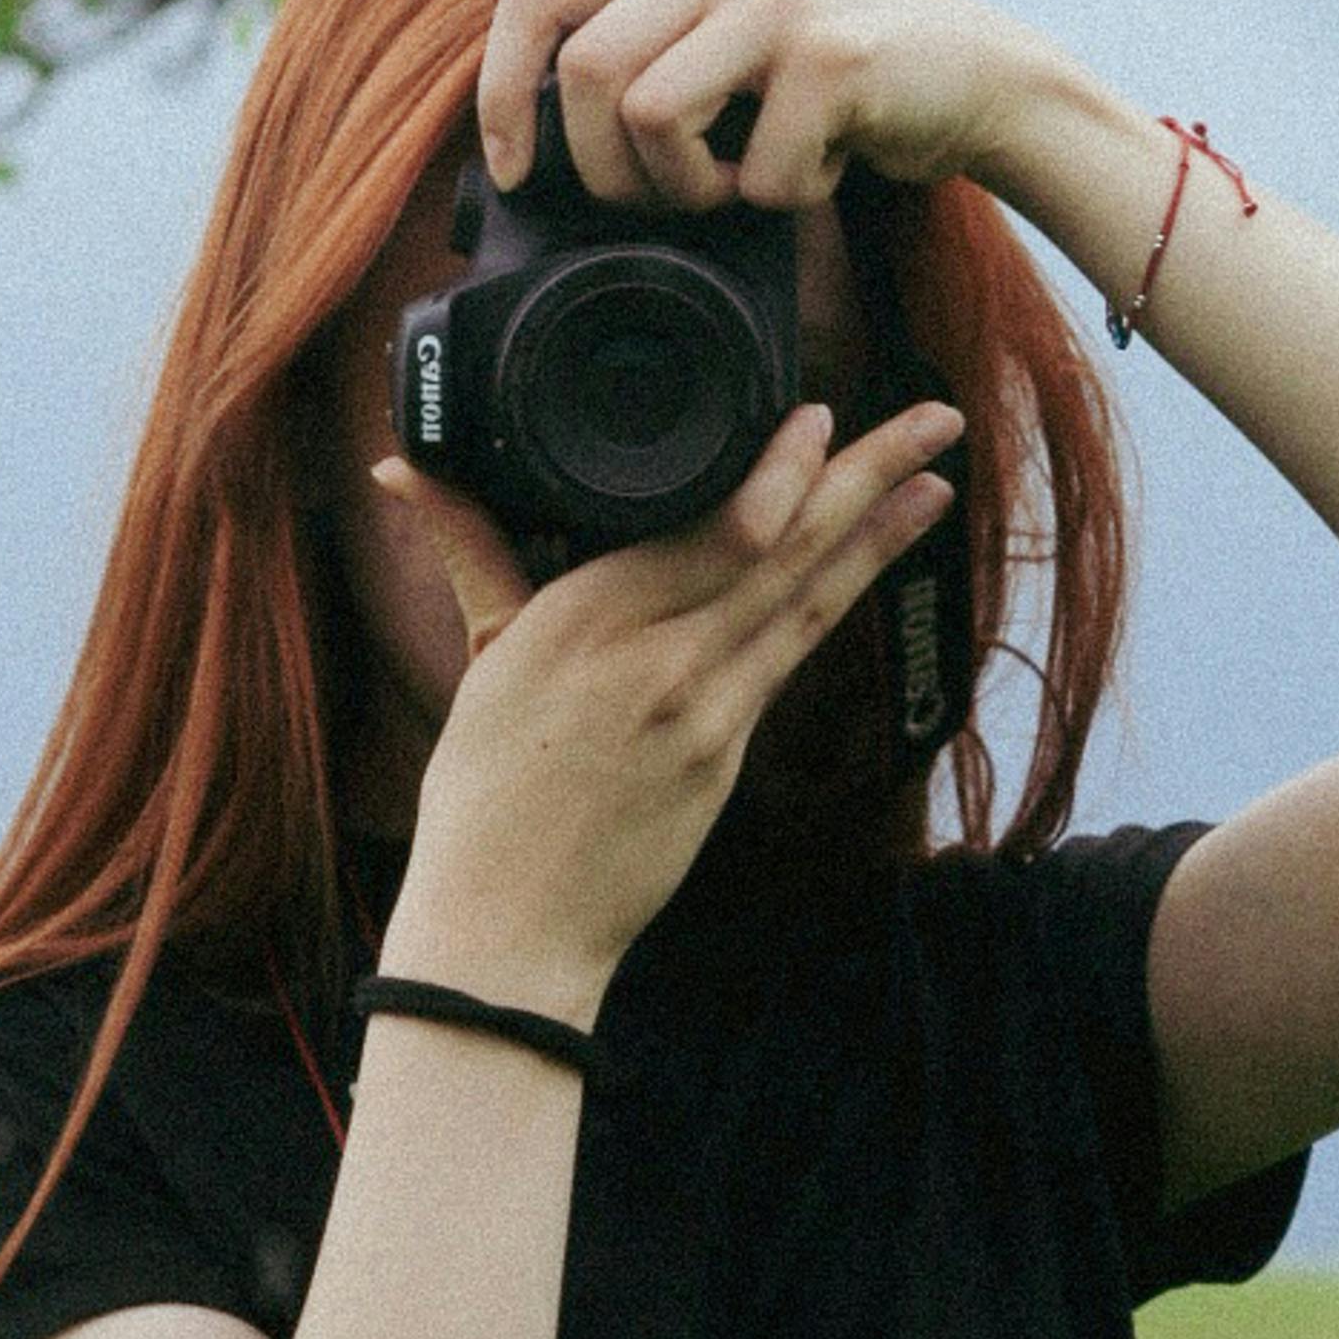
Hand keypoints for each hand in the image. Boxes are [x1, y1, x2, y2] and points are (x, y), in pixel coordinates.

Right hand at [375, 387, 963, 1009]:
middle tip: (932, 419)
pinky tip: (877, 561)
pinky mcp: (728, 758)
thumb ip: (470, 549)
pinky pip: (791, 657)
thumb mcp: (480, 658)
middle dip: (864, 475)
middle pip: (780, 547)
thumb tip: (401, 471)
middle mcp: (658, 660)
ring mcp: (705, 714)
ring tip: (937, 474)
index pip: (708, 525)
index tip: (821, 410)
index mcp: (585, 619)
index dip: (777, 467)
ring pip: (806, 600)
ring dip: (879, 532)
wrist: (512, 928)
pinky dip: (840, 598)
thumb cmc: (485, 796)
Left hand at [472, 0, 1066, 216]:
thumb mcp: (709, 12)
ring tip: (742, 178)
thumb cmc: (826, 63)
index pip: (533, 0)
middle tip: (672, 193)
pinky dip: (782, 196)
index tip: (513, 171)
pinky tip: (820, 167)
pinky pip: (754, 171)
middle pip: (585, 75)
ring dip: (689, 189)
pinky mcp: (834, 59)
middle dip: (610, 170)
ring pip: (650, 117)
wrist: (976, 73)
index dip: (500, 94)